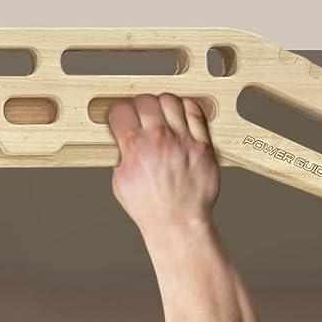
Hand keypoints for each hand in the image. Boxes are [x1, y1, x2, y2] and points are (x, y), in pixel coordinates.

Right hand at [108, 95, 218, 240]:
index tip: (122, 116)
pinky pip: (195, 111)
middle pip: (145, 100)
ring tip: (162, 115)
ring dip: (162, 105)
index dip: (119, 113)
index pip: (121, 110)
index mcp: (135, 149)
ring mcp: (182, 140)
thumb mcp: (121, 183)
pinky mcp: (202, 144)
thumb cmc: (150, 207)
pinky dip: (186, 108)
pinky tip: (180, 115)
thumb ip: (122, 155)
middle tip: (141, 115)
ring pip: (170, 100)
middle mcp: (158, 140)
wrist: (178, 222)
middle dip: (139, 106)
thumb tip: (122, 138)